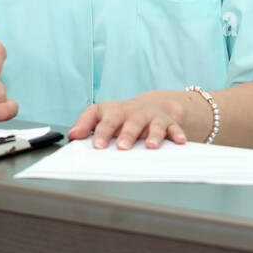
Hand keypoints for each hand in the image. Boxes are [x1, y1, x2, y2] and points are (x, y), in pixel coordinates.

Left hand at [67, 90, 196, 149]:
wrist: (150, 105)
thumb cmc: (121, 115)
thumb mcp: (100, 114)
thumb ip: (85, 124)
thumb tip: (72, 136)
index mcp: (114, 111)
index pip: (105, 120)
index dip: (101, 132)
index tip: (97, 145)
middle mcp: (133, 113)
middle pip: (130, 122)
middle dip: (127, 134)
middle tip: (122, 147)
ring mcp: (151, 117)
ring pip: (153, 125)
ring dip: (153, 135)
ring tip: (150, 146)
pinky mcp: (168, 123)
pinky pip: (174, 128)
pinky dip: (177, 134)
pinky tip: (179, 142)